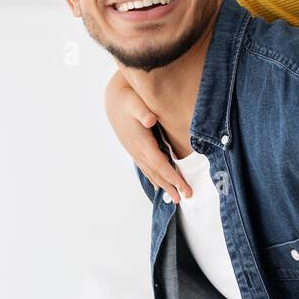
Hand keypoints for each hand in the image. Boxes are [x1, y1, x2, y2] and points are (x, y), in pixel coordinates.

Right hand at [103, 68, 192, 203]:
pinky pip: (147, 168)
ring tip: (175, 197)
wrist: (114, 100)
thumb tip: (149, 120)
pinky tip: (161, 184)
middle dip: (171, 186)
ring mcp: (135, 151)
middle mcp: (137, 150)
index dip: (171, 176)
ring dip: (164, 185)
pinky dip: (155, 178)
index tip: (183, 187)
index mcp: (141, 141)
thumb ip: (142, 111)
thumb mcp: (135, 102)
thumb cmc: (128, 99)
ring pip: (151, 172)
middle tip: (185, 198)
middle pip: (157, 172)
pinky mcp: (135, 150)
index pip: (159, 163)